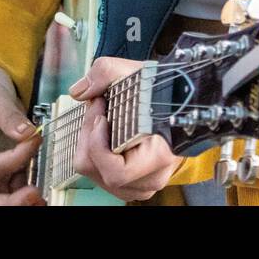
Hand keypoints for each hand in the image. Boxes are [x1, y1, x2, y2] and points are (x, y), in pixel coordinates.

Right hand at [0, 63, 44, 205]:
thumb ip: (10, 117)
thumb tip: (28, 134)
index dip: (15, 157)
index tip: (35, 138)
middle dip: (10, 202)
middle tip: (34, 196)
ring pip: (2, 195)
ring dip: (21, 199)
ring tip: (42, 199)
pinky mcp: (5, 164)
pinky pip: (15, 184)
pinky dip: (27, 190)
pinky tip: (42, 192)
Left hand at [70, 56, 180, 201]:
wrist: (179, 108)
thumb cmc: (160, 94)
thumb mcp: (137, 72)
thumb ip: (106, 72)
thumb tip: (79, 91)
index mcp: (160, 157)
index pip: (117, 171)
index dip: (98, 144)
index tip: (101, 114)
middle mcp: (151, 179)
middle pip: (97, 169)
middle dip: (89, 135)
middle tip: (97, 108)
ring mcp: (139, 186)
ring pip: (93, 172)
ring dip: (89, 143)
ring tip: (101, 119)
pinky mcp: (129, 186)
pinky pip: (96, 174)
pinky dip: (93, 152)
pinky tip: (104, 134)